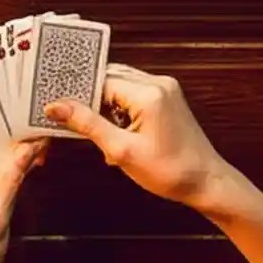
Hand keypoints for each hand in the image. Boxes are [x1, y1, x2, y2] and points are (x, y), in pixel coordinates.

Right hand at [44, 64, 229, 210]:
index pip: (100, 81)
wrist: (206, 183)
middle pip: (110, 80)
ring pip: (120, 87)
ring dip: (106, 108)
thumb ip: (88, 124)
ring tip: (101, 135)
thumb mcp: (122, 150)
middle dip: (91, 101)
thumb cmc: (171, 171)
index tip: (59, 107)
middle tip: (72, 120)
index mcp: (148, 93)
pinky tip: (117, 135)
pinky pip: (133, 95)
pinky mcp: (166, 98)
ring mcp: (165, 89)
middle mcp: (158, 83)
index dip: (78, 95)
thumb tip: (56, 107)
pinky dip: (120, 112)